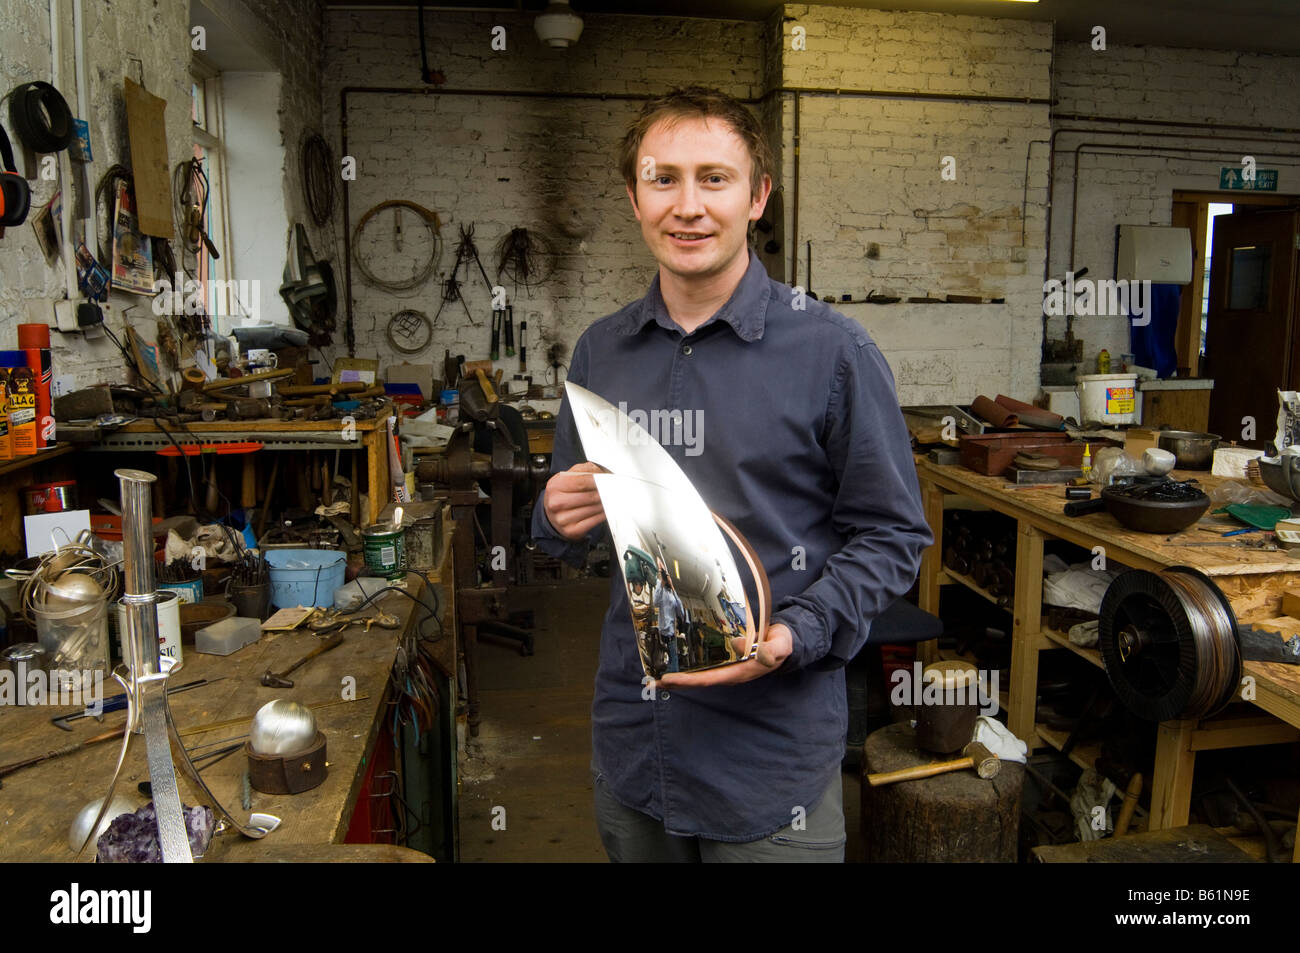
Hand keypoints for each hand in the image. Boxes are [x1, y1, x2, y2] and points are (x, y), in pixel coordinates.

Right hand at [543, 462, 606, 540]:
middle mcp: (556, 503)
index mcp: (555, 486)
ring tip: (611, 499)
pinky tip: (606, 510)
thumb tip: (604, 476)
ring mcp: (563, 518)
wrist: (553, 514)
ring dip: (606, 504)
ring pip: (593, 509)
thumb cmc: (565, 492)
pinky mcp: (571, 530)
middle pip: (589, 496)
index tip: (609, 480)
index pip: (582, 481)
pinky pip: (594, 521)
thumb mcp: (571, 476)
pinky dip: (603, 514)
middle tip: (615, 490)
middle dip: (605, 493)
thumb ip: (587, 471)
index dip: (598, 480)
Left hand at [657, 623, 792, 688]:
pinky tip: (673, 660)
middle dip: (675, 681)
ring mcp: (726, 666)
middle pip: (698, 679)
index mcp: (739, 672)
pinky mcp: (724, 657)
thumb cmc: (781, 643)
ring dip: (678, 675)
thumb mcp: (780, 646)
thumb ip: (772, 650)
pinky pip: (703, 663)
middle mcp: (729, 672)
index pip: (710, 678)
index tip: (669, 679)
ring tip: (655, 674)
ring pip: (698, 672)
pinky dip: (687, 663)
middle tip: (651, 680)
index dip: (689, 680)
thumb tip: (759, 653)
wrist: (784, 641)